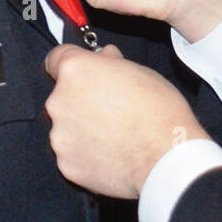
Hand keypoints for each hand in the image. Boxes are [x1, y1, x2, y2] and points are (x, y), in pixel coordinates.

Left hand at [45, 43, 208, 198]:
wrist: (166, 159)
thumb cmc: (159, 111)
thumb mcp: (141, 73)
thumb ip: (113, 63)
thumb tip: (106, 57)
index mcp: (75, 70)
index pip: (55, 58)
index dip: (72, 64)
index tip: (83, 73)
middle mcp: (58, 101)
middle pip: (61, 95)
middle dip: (80, 99)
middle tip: (110, 108)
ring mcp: (59, 136)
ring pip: (65, 127)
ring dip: (82, 128)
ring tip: (115, 135)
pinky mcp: (66, 164)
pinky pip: (72, 154)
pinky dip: (86, 154)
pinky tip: (112, 154)